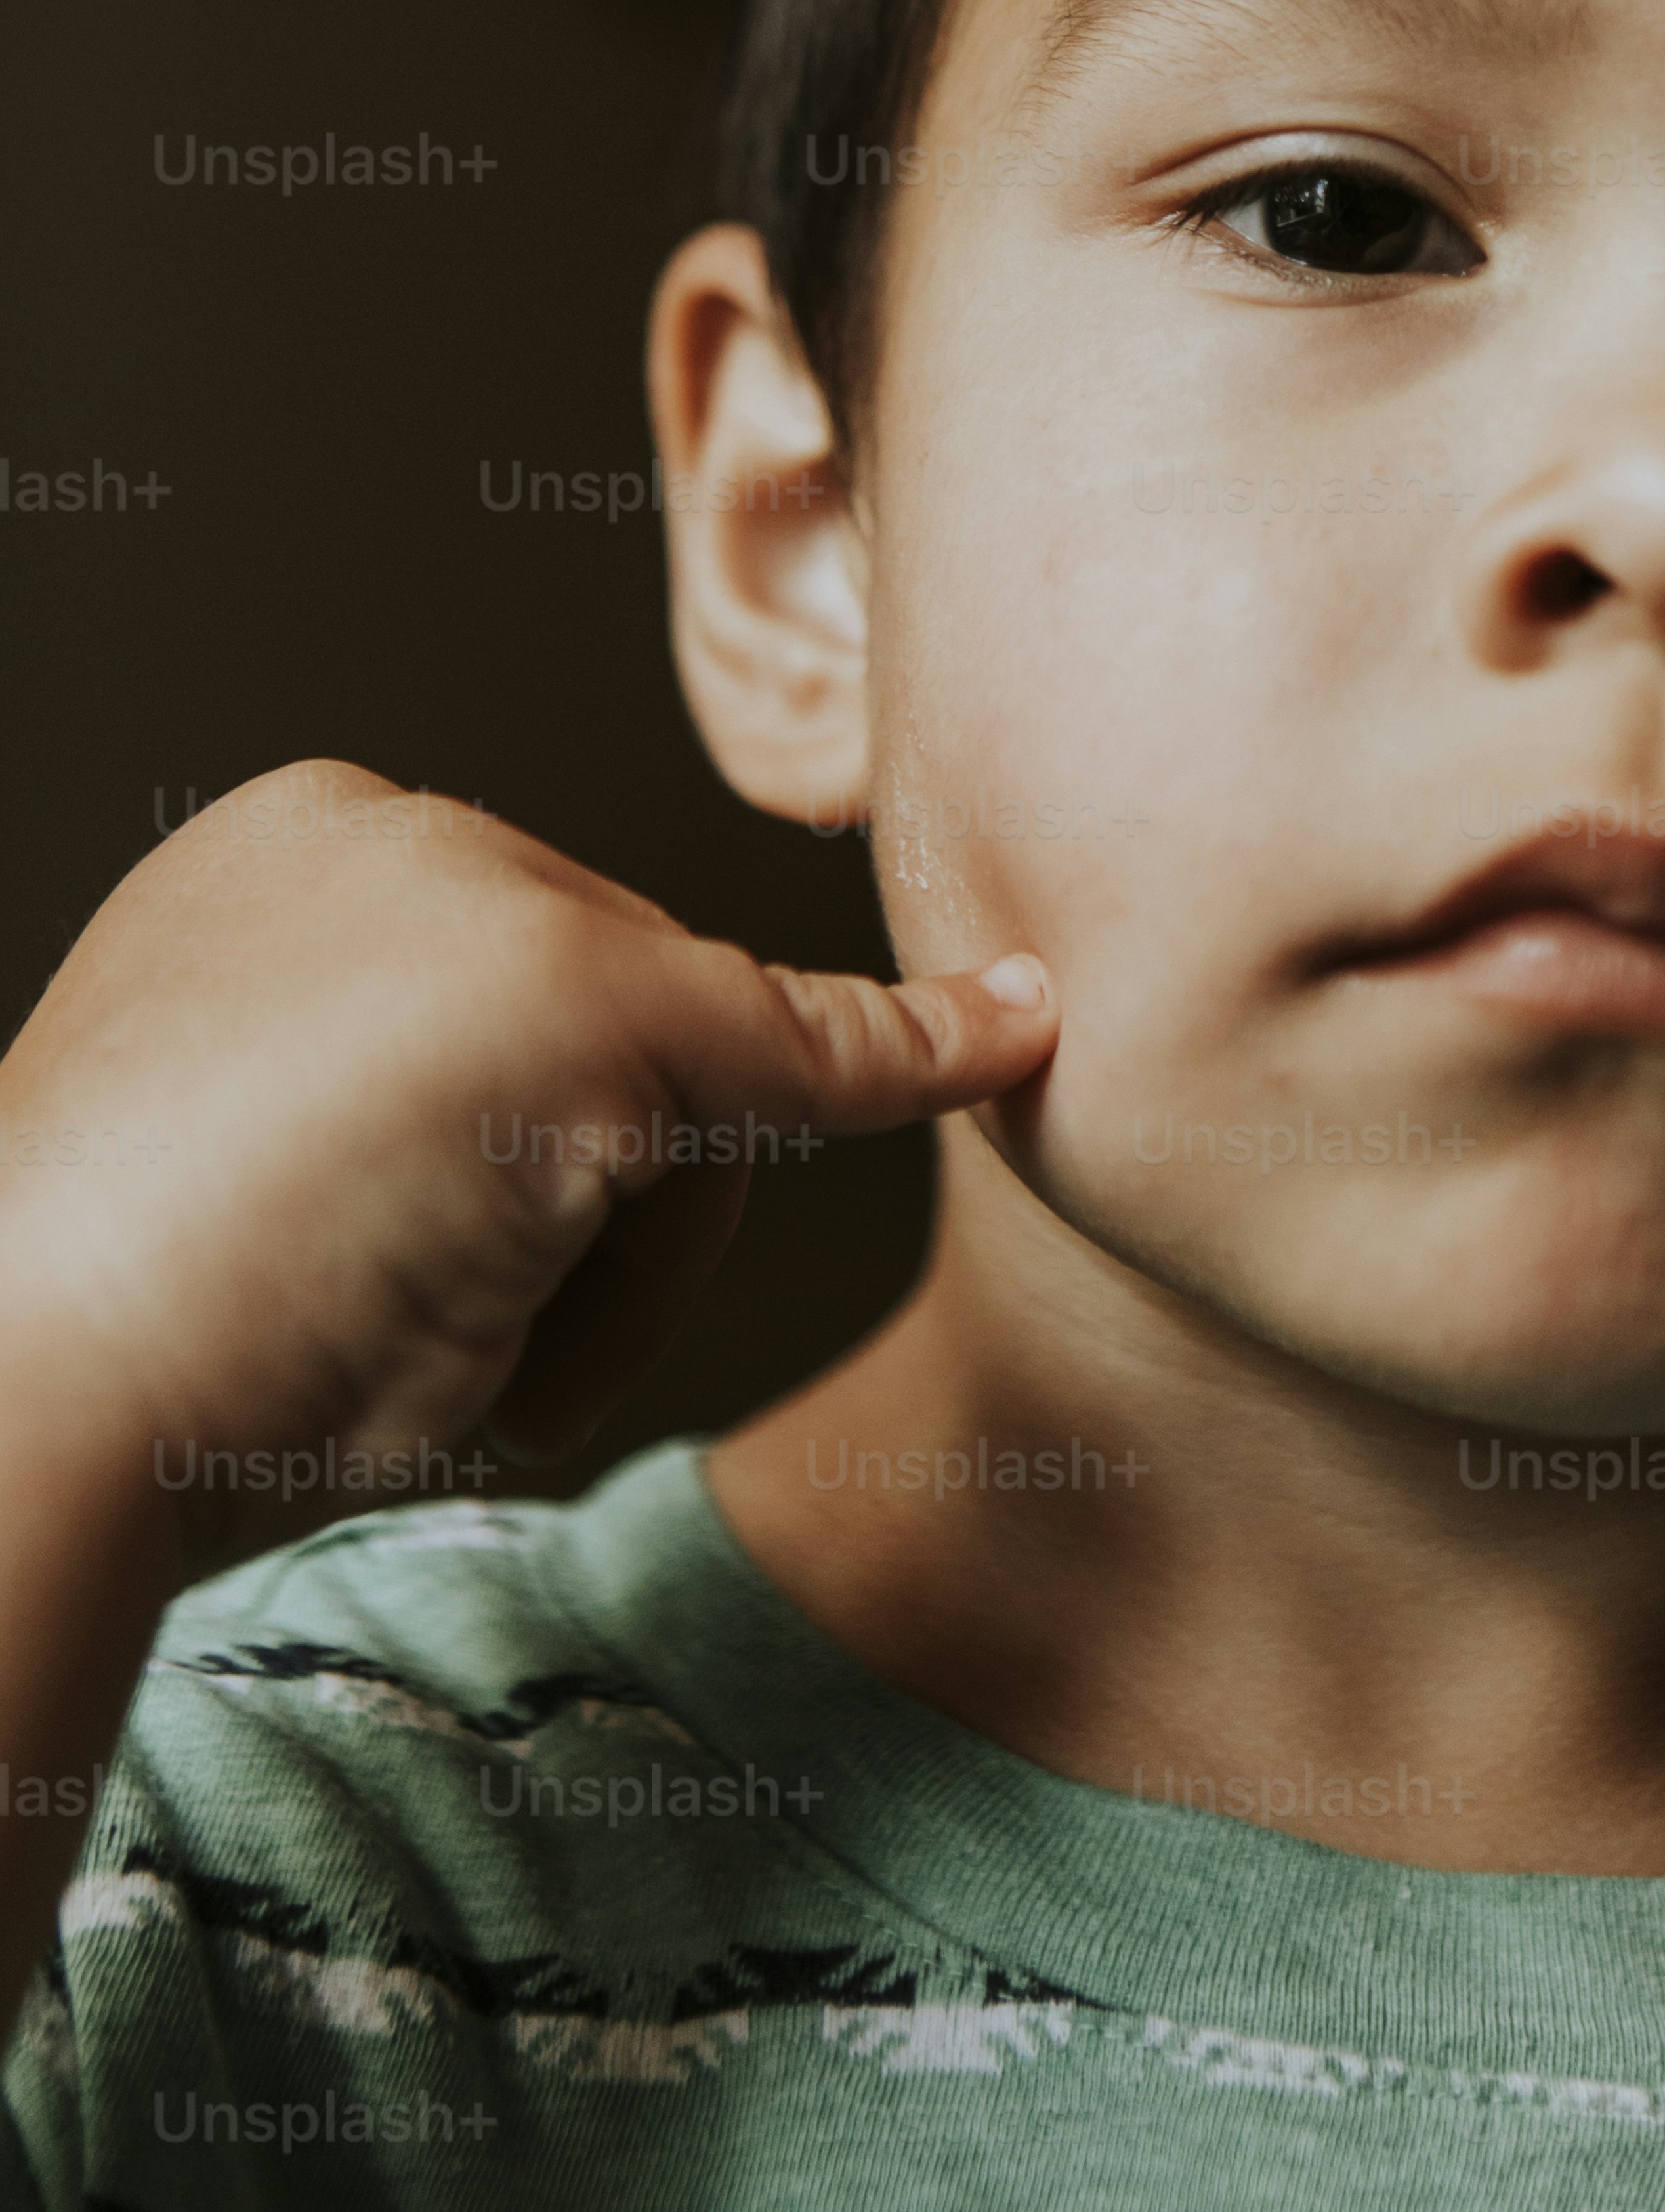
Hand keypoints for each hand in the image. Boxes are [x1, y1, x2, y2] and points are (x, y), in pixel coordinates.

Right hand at [0, 761, 1057, 1469]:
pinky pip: (804, 1047)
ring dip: (586, 1268)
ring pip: (675, 1092)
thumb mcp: (284, 1179)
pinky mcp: (586, 995)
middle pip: (607, 1026)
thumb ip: (448, 1115)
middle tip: (358, 1308)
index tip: (369, 1235)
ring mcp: (486, 892)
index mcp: (293, 857)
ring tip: (392, 1322)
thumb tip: (678, 1118)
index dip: (504, 1160)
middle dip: (557, 1208)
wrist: (24, 1388)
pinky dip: (919, 1050)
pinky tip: (1019, 1030)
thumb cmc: (141, 1338)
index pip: (504, 992)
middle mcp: (385, 823)